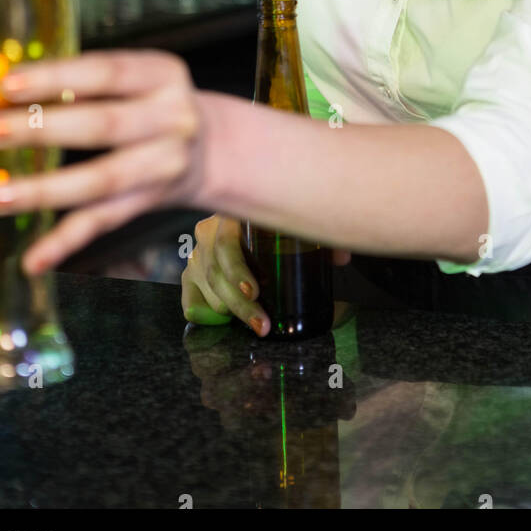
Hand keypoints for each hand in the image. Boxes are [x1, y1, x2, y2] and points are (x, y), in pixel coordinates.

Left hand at [0, 50, 202, 274]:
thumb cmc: (154, 104)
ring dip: (43, 190)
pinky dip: (66, 242)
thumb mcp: (138, 79)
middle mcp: (171, 119)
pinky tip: (33, 258)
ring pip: (99, 181)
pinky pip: (103, 223)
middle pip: (102, 126)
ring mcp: (163, 165)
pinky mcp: (149, 203)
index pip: (107, 73)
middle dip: (40, 129)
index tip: (8, 83)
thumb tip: (8, 92)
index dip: (57, 77)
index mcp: (163, 76)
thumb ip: (86, 82)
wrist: (212, 147)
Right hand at [183, 214, 350, 337]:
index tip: (255, 291)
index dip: (238, 272)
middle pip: (217, 273)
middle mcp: (207, 234)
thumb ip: (316, 239)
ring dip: (229, 310)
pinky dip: (203, 312)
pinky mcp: (189, 273)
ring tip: (255, 324)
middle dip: (241, 304)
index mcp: (230, 217)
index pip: (226, 246)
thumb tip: (341, 256)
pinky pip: (189, 298)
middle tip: (263, 324)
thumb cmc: (266, 222)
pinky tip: (222, 322)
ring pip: (207, 288)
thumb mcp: (288, 223)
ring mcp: (195, 254)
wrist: (237, 206)